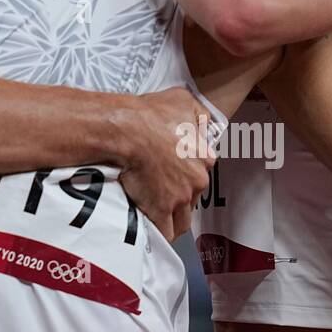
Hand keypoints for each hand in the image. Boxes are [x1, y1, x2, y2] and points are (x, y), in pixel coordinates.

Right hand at [117, 87, 214, 241]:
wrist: (127, 129)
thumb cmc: (150, 114)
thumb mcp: (183, 100)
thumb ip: (199, 114)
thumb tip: (204, 123)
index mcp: (204, 157)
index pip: (203, 170)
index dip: (188, 172)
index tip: (174, 171)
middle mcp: (196, 180)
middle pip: (194, 196)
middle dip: (180, 195)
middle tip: (160, 188)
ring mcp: (179, 197)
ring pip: (183, 218)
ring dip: (173, 217)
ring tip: (159, 212)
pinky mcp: (160, 209)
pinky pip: (166, 230)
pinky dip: (159, 230)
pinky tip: (151, 224)